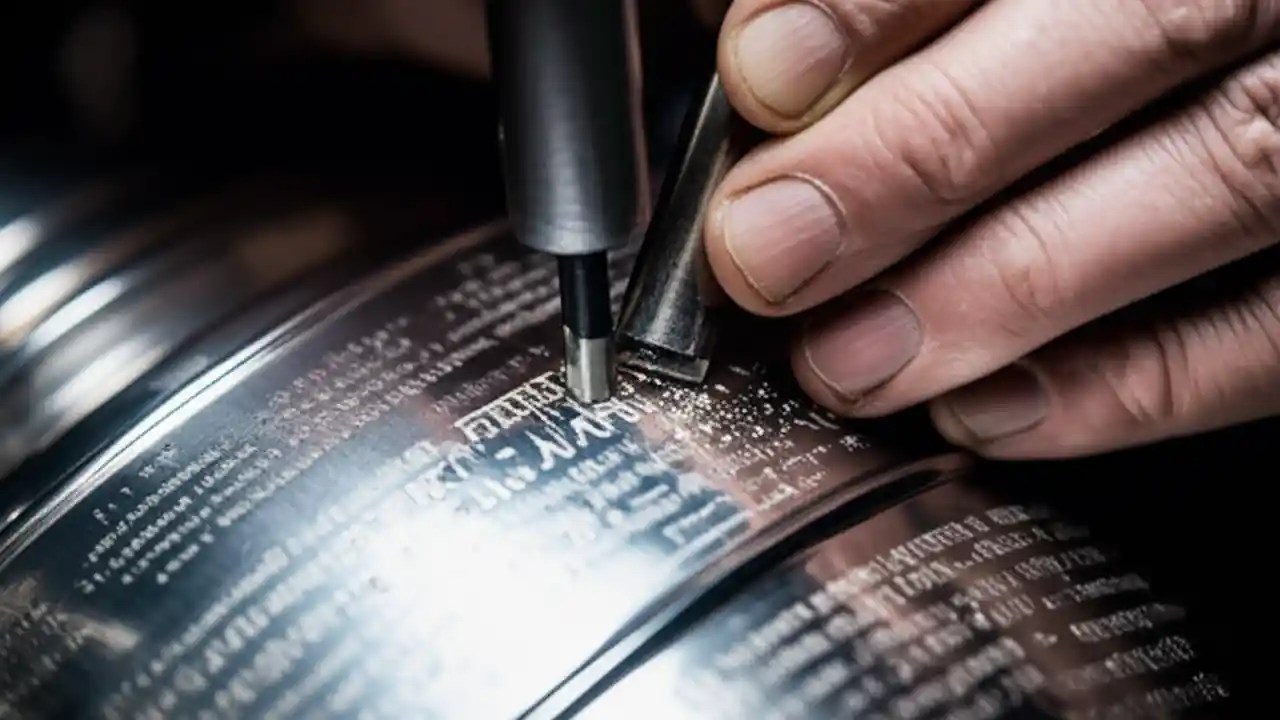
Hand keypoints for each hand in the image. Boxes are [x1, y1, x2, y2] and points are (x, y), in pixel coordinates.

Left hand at [702, 0, 1279, 457]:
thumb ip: (920, 4)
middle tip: (770, 249)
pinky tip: (989, 411)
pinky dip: (1137, 382)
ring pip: (1222, 177)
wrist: (1258, 39)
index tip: (762, 72)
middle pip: (1142, 29)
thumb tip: (762, 59)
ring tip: (851, 360)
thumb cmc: (1101, 27)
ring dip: (1009, 286)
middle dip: (924, 148)